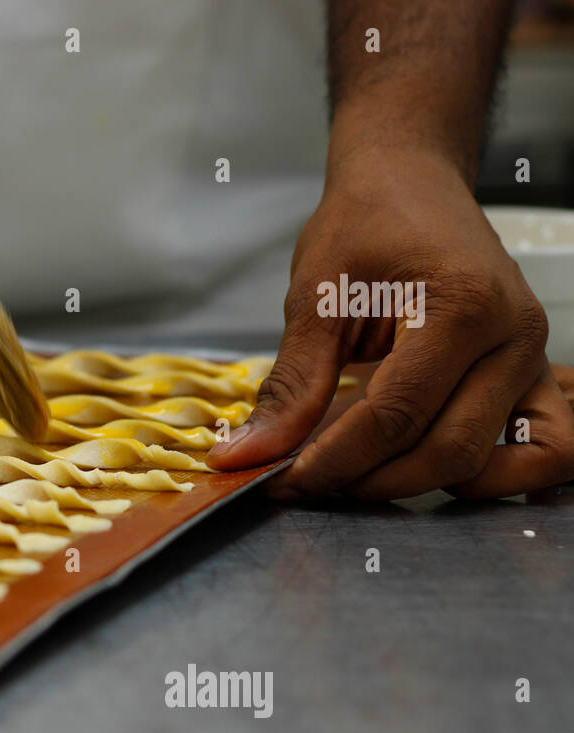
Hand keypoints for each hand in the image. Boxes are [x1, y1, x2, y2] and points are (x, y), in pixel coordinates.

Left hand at [207, 147, 573, 498]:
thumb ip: (292, 384)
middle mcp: (514, 337)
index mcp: (463, 306)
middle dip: (371, 479)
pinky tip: (425, 470)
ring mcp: (534, 360)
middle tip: (310, 478)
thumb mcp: (315, 298)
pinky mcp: (534, 377)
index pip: (396, 415)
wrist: (411, 186)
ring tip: (359, 472)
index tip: (281, 479)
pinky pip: (542, 449)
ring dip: (423, 484)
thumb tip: (251, 453)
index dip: (333, 459)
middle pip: (448, 449)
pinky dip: (493, 476)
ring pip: (493, 461)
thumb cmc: (367, 224)